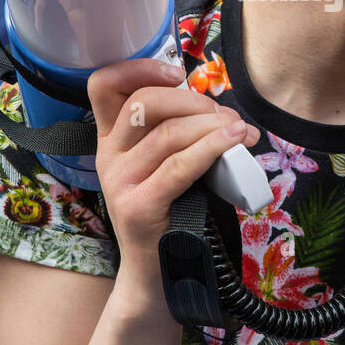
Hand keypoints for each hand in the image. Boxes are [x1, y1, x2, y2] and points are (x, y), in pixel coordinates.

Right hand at [86, 59, 258, 299]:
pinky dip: (213, 148)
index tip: (176, 73)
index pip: (103, 86)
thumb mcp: (166, 165)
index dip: (138, 68)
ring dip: (212, 125)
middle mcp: (107, 157)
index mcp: (111, 140)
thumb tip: (221, 109)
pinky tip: (236, 143)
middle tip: (224, 116)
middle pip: (144, 103)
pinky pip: (180, 166)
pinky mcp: (139, 207)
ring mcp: (119, 183)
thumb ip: (179, 133)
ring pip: (167, 133)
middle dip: (193, 100)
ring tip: (240, 133)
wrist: (159, 277)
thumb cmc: (172, 214)